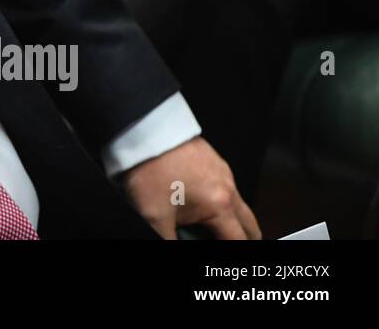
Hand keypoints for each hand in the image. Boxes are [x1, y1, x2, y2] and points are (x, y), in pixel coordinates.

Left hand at [121, 137, 261, 239]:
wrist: (144, 131)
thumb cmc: (150, 168)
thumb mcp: (155, 216)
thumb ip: (167, 238)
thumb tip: (172, 244)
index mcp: (219, 205)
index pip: (238, 240)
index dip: (233, 252)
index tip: (225, 261)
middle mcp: (227, 187)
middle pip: (249, 224)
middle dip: (242, 239)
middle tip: (227, 243)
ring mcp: (222, 171)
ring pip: (238, 204)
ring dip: (231, 219)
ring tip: (212, 228)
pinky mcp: (212, 159)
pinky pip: (226, 186)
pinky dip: (221, 200)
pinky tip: (200, 202)